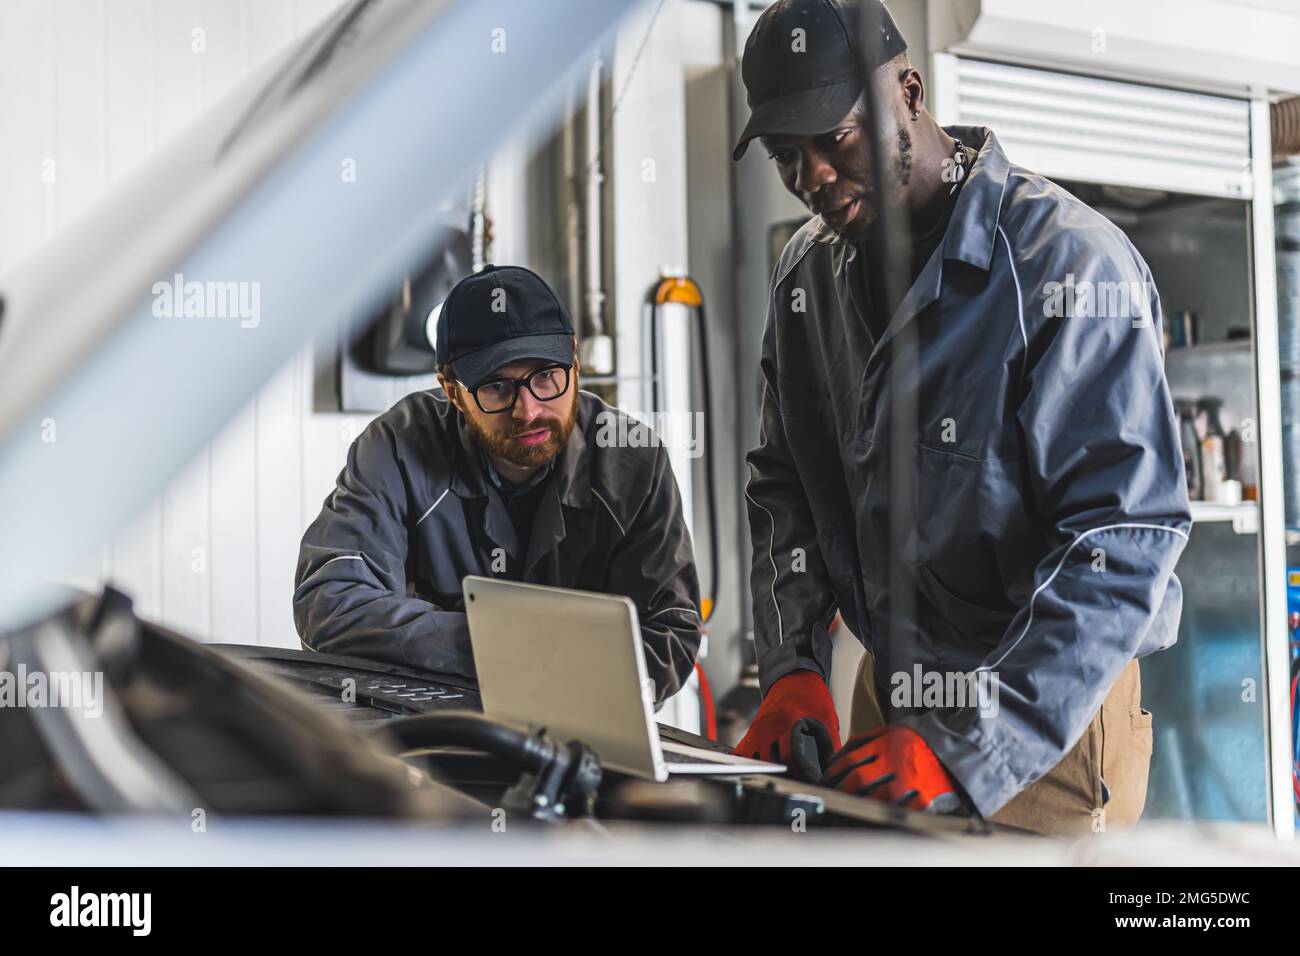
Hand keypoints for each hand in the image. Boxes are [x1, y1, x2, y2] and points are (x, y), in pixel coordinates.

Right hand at [733, 670, 840, 780]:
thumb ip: (831, 743)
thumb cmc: (811, 695)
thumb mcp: (827, 717)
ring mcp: (758, 729)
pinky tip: (764, 770)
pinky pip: (743, 753)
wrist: (792, 677)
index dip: (803, 772)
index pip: (792, 755)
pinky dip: (751, 763)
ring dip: (771, 772)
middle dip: (789, 776)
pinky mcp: (752, 731)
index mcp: (789, 721)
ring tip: (787, 778)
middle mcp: (769, 726)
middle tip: (803, 781)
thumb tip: (835, 768)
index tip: (814, 780)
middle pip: (773, 762)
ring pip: (756, 761)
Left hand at [821, 725, 963, 812]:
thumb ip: (861, 742)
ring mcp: (907, 783)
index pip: (847, 760)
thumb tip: (834, 758)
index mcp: (884, 744)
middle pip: (856, 781)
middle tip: (835, 796)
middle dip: (841, 790)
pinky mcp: (921, 801)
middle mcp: (893, 762)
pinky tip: (874, 813)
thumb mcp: (888, 732)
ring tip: (850, 806)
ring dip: (858, 803)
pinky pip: (894, 810)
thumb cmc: (917, 741)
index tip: (827, 781)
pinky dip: (881, 812)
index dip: (832, 773)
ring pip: (872, 798)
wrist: (954, 748)